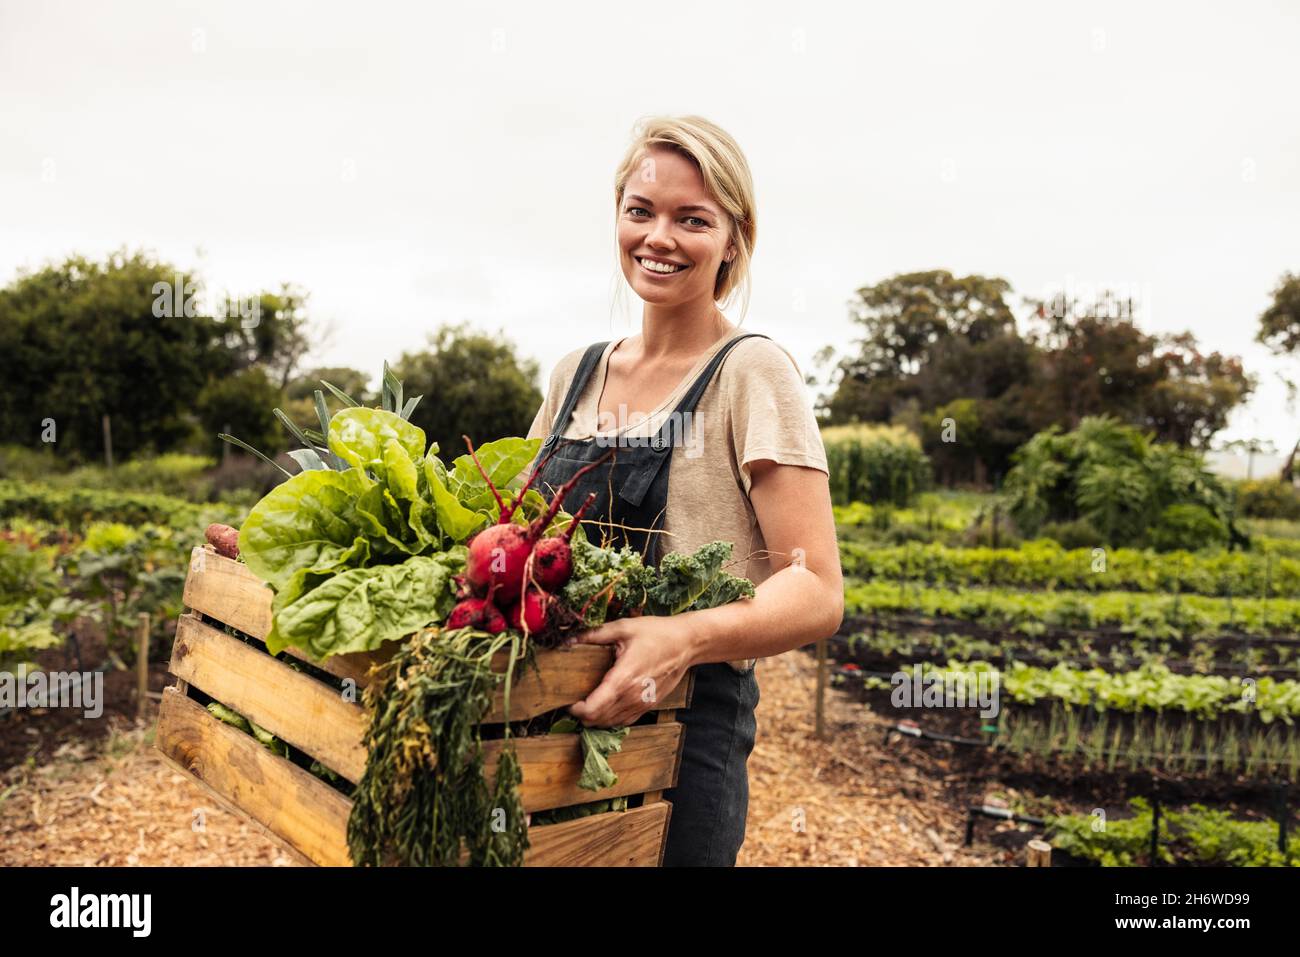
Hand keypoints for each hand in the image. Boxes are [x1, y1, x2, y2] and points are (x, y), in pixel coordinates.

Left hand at [566, 615, 695, 727]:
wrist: (687, 643)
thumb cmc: (657, 633)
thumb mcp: (624, 627)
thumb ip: (595, 634)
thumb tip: (569, 638)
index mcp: (624, 678)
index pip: (593, 709)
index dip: (576, 709)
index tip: (568, 700)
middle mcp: (633, 696)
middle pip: (598, 720)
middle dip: (582, 714)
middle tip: (574, 701)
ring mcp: (642, 703)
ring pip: (611, 723)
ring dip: (596, 718)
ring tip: (587, 704)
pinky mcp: (649, 705)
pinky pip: (625, 721)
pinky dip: (611, 718)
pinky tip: (606, 706)